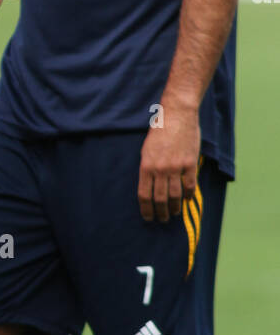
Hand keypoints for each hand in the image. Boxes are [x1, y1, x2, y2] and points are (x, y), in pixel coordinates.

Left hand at [137, 101, 200, 221]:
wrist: (177, 115)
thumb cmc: (160, 132)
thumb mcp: (146, 150)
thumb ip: (148, 168)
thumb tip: (150, 187)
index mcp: (146, 166)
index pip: (144, 195)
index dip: (146, 209)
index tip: (148, 217)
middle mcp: (160, 169)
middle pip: (159, 199)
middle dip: (160, 213)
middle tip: (162, 219)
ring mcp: (176, 167)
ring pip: (175, 195)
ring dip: (174, 208)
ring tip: (174, 213)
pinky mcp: (190, 164)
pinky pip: (189, 185)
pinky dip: (188, 195)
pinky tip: (186, 199)